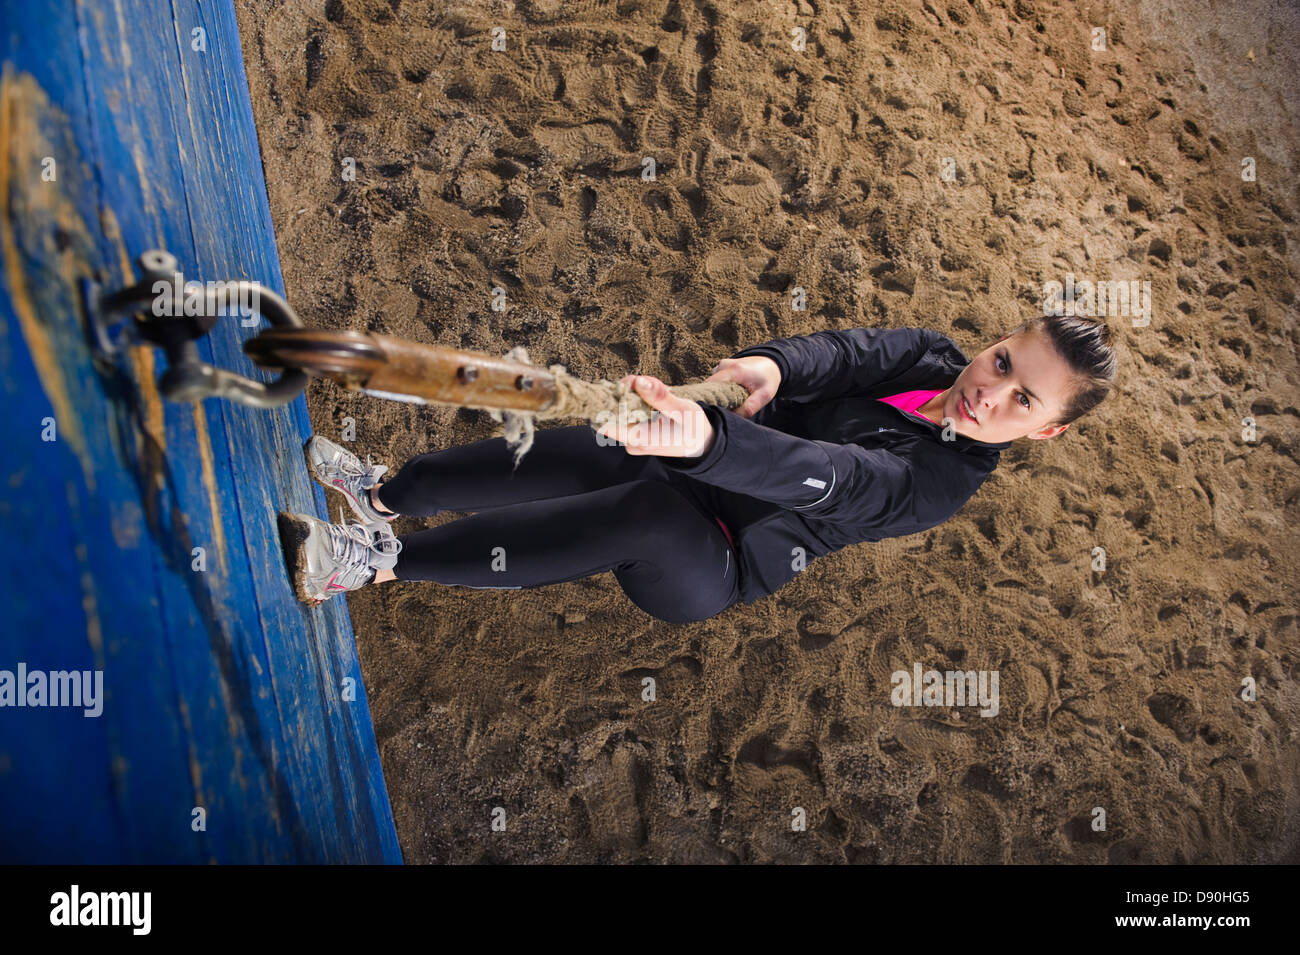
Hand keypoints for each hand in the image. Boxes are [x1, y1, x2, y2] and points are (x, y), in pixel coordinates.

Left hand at [595, 375, 715, 457]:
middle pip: (612, 411)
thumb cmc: (694, 428)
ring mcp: (630, 440)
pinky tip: (653, 400)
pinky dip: (637, 402)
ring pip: (619, 410)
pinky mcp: (633, 436)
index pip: (606, 421)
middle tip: (648, 382)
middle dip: (627, 391)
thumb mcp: (683, 410)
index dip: (611, 398)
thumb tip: (638, 382)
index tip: (627, 383)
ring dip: (633, 395)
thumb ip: (659, 397)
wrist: (701, 445)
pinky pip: (626, 414)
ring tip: (656, 391)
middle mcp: (631, 442)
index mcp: (641, 439)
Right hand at [706, 356, 780, 418]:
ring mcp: (721, 365)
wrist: (771, 363)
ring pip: (711, 385)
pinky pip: (715, 382)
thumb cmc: (768, 379)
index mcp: (735, 371)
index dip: (709, 400)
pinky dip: (721, 389)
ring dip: (719, 394)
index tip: (715, 411)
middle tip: (726, 408)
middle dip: (715, 399)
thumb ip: (748, 408)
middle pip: (708, 387)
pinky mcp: (721, 367)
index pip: (710, 386)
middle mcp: (724, 365)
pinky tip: (731, 393)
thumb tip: (731, 417)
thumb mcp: (764, 395)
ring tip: (732, 399)